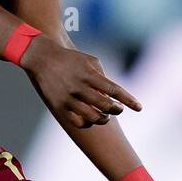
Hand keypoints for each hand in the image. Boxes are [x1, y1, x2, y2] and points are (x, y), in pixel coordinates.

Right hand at [21, 36, 141, 129]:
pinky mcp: (59, 105)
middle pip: (105, 105)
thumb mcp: (89, 60)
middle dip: (116, 110)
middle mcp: (79, 87)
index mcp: (89, 74)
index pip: (114, 90)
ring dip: (103, 119)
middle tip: (118, 109)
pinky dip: (86, 123)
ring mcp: (68, 97)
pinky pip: (76, 121)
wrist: (42, 57)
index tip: (139, 108)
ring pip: (92, 117)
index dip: (128, 100)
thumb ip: (102, 76)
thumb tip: (111, 94)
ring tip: (105, 116)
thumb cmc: (70, 58)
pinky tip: (89, 119)